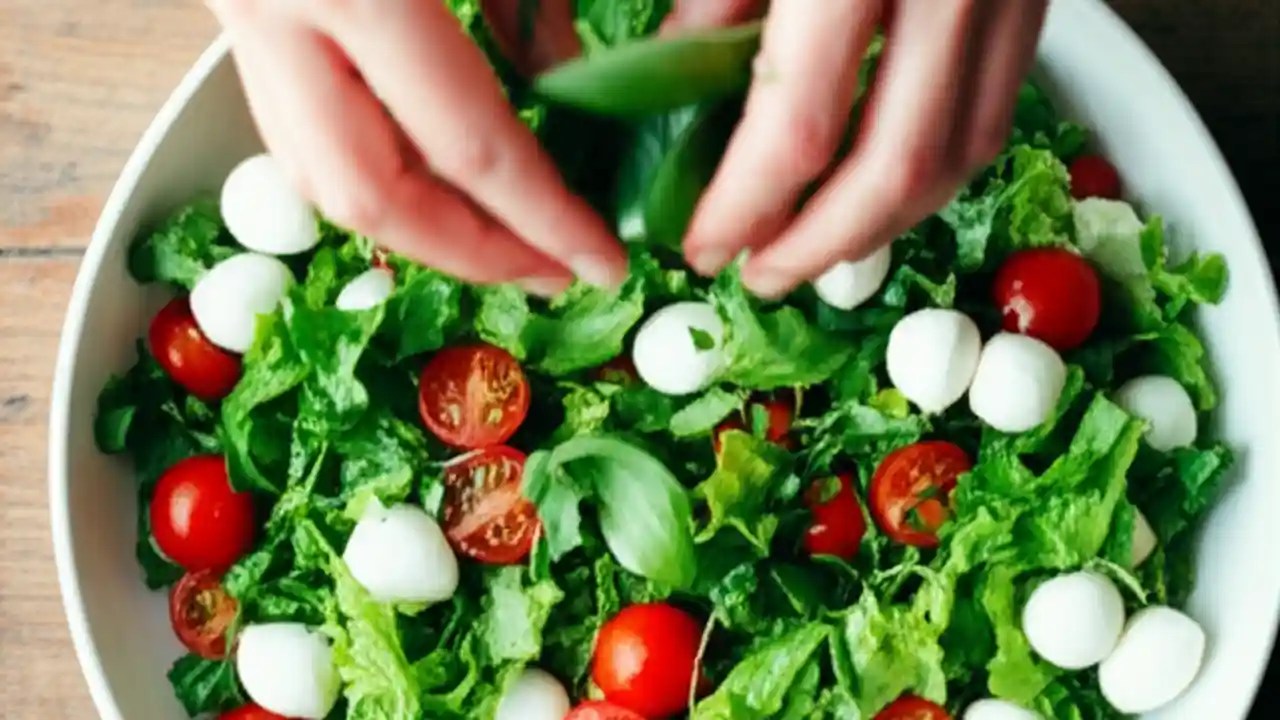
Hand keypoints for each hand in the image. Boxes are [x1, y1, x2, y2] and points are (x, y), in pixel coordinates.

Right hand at [206, 0, 627, 295]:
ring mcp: (239, 21)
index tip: (604, 262)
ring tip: (498, 244)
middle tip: (551, 276)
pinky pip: (296, 129)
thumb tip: (567, 82)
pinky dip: (370, 172)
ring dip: (413, 229)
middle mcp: (279, 14)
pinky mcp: (232, 16)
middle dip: (471, 255)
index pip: (469, 143)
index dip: (544, 219)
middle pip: (372, 194)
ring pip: (317, 175)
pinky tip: (430, 181)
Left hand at [671, 0, 1048, 296]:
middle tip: (762, 273)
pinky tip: (881, 181)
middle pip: (893, 170)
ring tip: (817, 242)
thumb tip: (678, 75)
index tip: (705, 246)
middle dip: (819, 246)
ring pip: (960, 155)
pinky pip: (995, 112)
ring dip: (883, 220)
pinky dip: (936, 167)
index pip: (800, 130)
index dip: (745, 208)